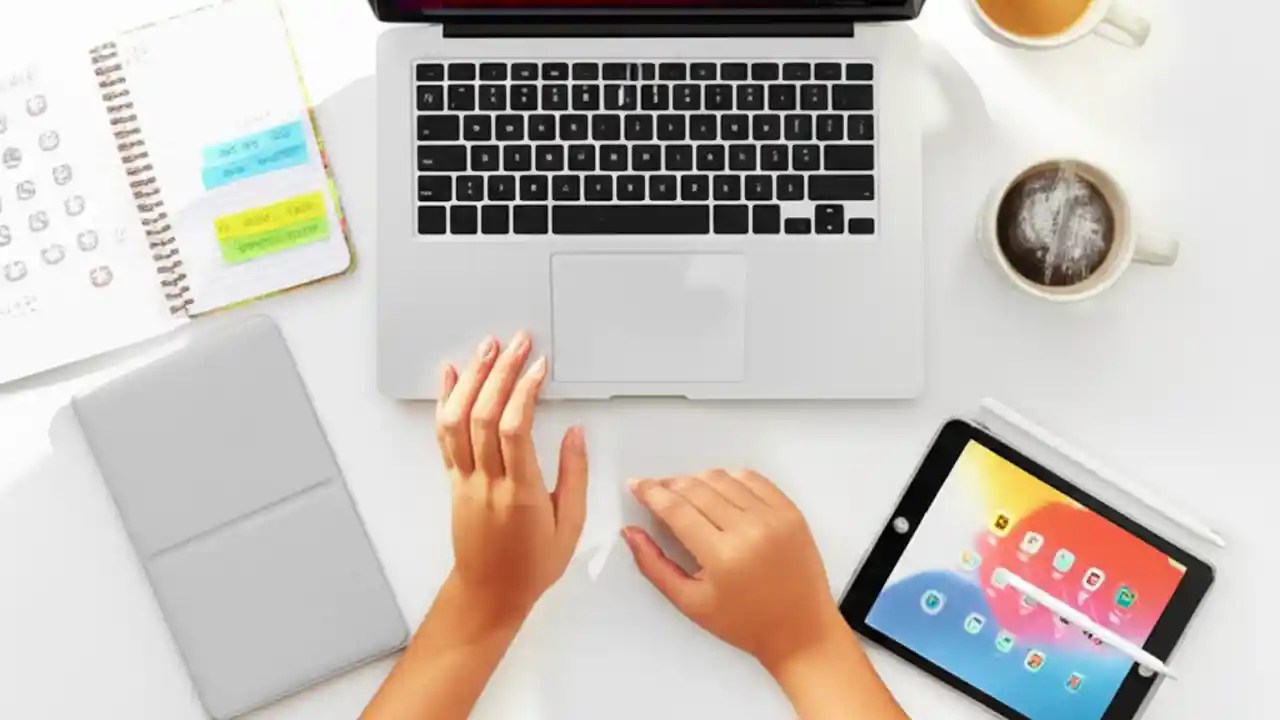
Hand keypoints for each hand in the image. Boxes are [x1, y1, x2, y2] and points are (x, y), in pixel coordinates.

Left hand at [437, 332, 587, 625]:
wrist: (489, 593)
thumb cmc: (531, 566)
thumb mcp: (569, 526)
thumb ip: (573, 476)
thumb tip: (575, 434)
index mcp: (520, 493)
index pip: (515, 430)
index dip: (524, 392)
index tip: (538, 366)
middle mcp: (487, 482)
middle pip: (484, 416)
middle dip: (500, 372)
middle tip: (516, 342)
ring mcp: (465, 479)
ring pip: (458, 420)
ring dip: (471, 379)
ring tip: (486, 349)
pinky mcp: (453, 480)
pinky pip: (444, 435)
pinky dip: (446, 400)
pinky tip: (452, 375)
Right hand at [622, 470, 843, 671]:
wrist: (801, 630)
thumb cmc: (744, 623)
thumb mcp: (690, 603)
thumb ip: (654, 565)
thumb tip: (630, 532)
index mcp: (723, 557)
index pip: (676, 510)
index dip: (651, 493)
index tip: (637, 485)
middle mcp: (750, 531)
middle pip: (697, 489)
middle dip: (670, 485)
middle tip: (656, 489)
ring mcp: (774, 518)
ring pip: (723, 479)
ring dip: (697, 479)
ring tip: (685, 491)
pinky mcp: (791, 512)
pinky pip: (753, 479)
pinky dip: (731, 478)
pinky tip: (719, 489)